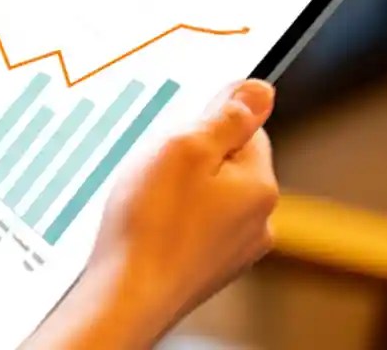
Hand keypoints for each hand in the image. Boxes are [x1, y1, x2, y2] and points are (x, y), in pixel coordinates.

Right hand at [23, 80, 277, 349]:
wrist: (126, 296)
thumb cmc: (151, 224)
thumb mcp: (185, 147)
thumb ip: (226, 116)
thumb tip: (260, 90)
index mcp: (259, 186)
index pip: (246, 129)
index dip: (204, 124)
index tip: (174, 136)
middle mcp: (256, 220)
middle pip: (226, 163)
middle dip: (189, 158)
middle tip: (153, 168)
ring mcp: (232, 249)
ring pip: (207, 196)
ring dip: (176, 190)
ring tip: (144, 199)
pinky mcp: (206, 268)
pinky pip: (192, 226)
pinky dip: (170, 220)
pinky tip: (145, 225)